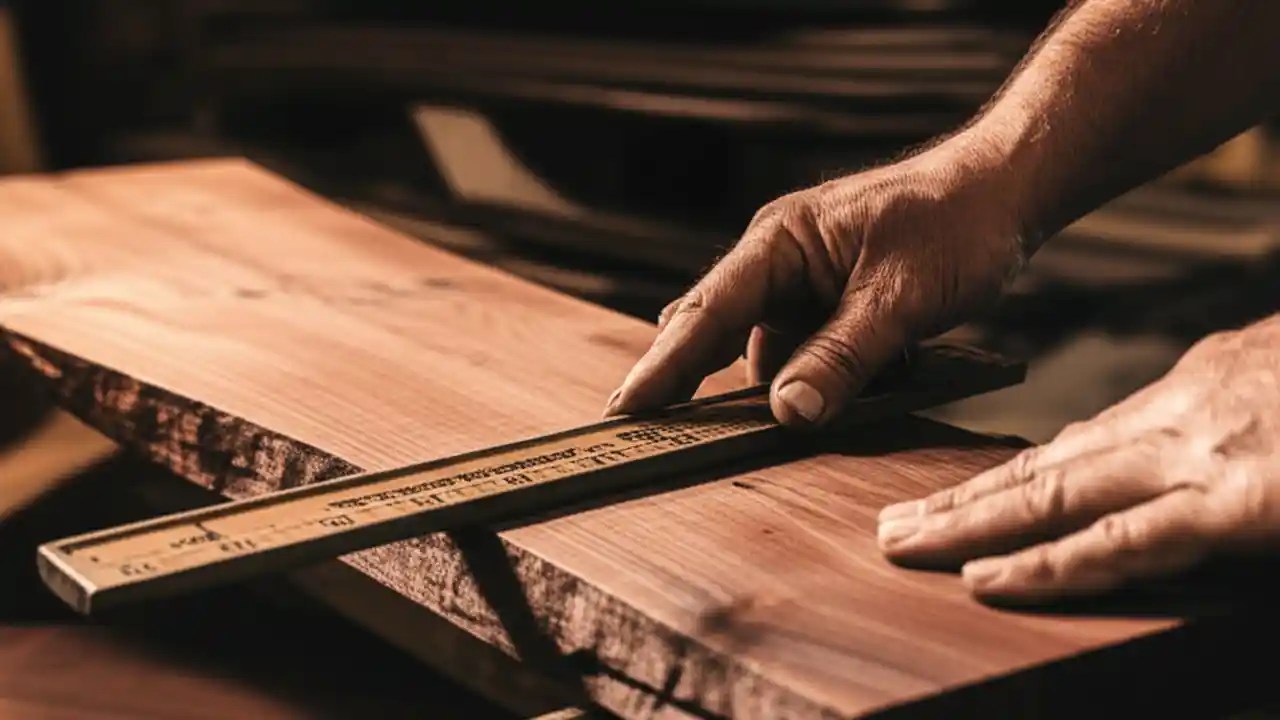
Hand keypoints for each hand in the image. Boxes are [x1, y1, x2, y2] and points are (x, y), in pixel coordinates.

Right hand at [604, 141, 1027, 427]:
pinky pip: (806, 353)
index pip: (706, 311)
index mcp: (779, 243)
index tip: (624, 408)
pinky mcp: (832, 304)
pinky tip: (842, 397)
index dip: (663, 365)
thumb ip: (842, 357)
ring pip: (767, 351)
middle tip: (641, 432)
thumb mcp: (899, 299)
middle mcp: (780, 262)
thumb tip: (787, 413)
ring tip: (751, 428)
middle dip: (685, 381)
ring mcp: (805, 284)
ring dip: (774, 390)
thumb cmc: (955, 224)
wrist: (1006, 192)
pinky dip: (816, 381)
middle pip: (718, 331)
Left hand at [878, 315, 1279, 603]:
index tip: (957, 497)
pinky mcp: (1243, 501)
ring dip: (971, 523)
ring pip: (1056, 492)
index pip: (1080, 438)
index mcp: (1200, 384)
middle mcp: (1184, 411)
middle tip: (893, 526)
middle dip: (962, 500)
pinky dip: (1051, 563)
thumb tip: (1217, 443)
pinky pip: (1126, 541)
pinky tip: (989, 579)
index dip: (1010, 473)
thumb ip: (1238, 410)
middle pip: (1045, 464)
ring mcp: (1206, 454)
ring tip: (902, 547)